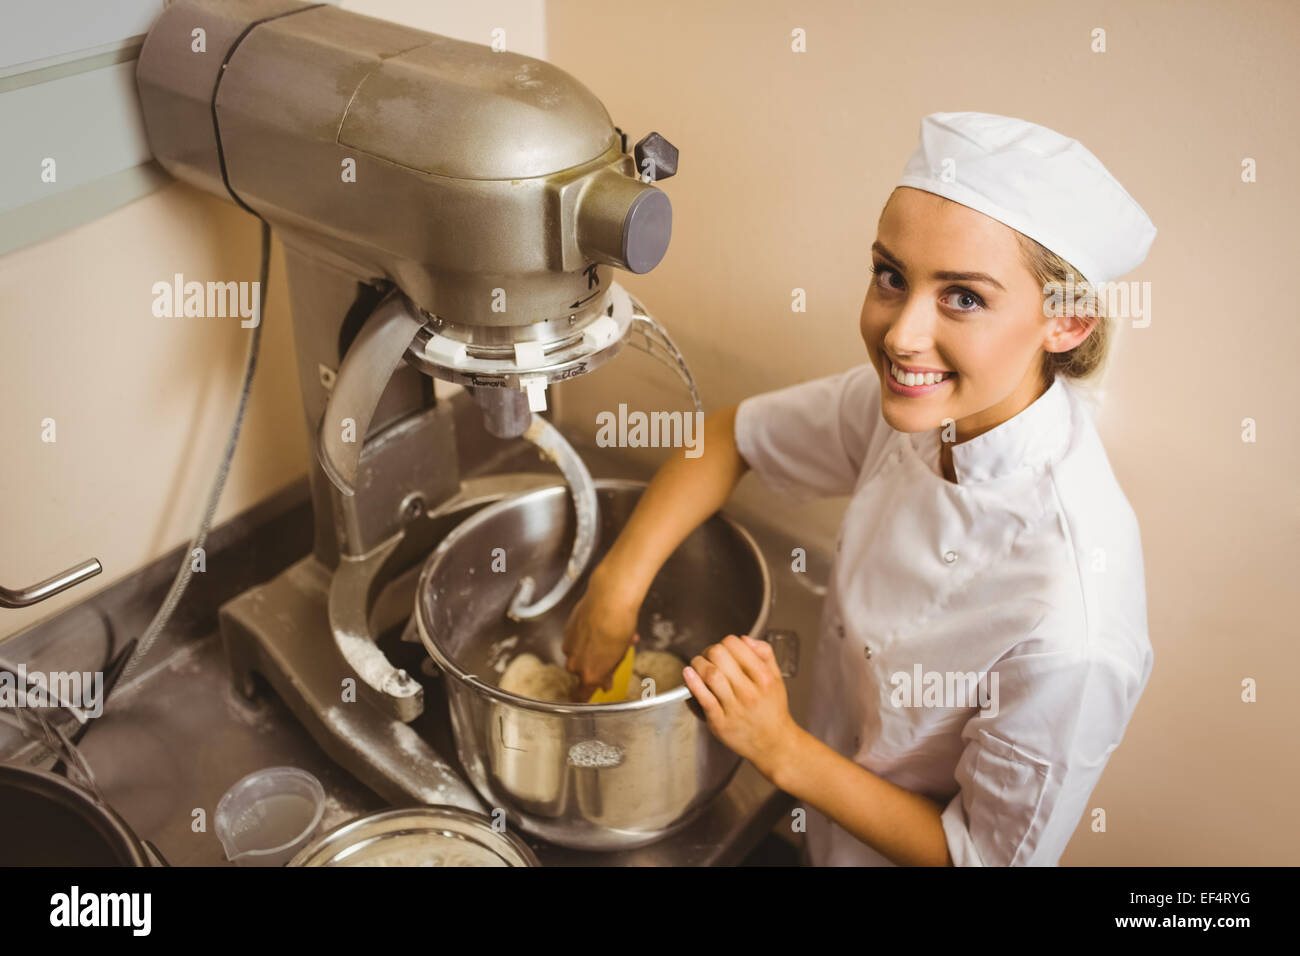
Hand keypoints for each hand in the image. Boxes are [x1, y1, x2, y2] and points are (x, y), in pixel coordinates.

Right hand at [562, 564, 639, 697]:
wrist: (610, 599)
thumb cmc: (619, 627)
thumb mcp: (619, 656)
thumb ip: (608, 672)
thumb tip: (606, 683)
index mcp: (590, 675)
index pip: (580, 696)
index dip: (584, 697)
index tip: (586, 698)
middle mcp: (575, 663)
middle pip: (581, 672)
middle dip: (593, 665)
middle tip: (609, 657)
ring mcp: (569, 646)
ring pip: (579, 654)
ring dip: (590, 648)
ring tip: (609, 637)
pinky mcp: (567, 630)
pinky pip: (576, 639)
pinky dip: (586, 635)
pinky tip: (600, 626)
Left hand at [683, 634, 798, 781]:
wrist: (773, 744)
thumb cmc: (773, 710)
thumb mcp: (777, 678)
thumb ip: (765, 654)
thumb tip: (744, 639)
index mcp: (764, 678)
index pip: (736, 645)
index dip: (726, 642)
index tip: (724, 649)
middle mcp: (750, 692)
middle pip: (719, 656)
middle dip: (709, 651)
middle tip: (708, 657)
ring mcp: (734, 708)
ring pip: (710, 675)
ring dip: (698, 664)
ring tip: (697, 665)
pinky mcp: (720, 723)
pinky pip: (703, 699)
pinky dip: (692, 683)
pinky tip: (688, 674)